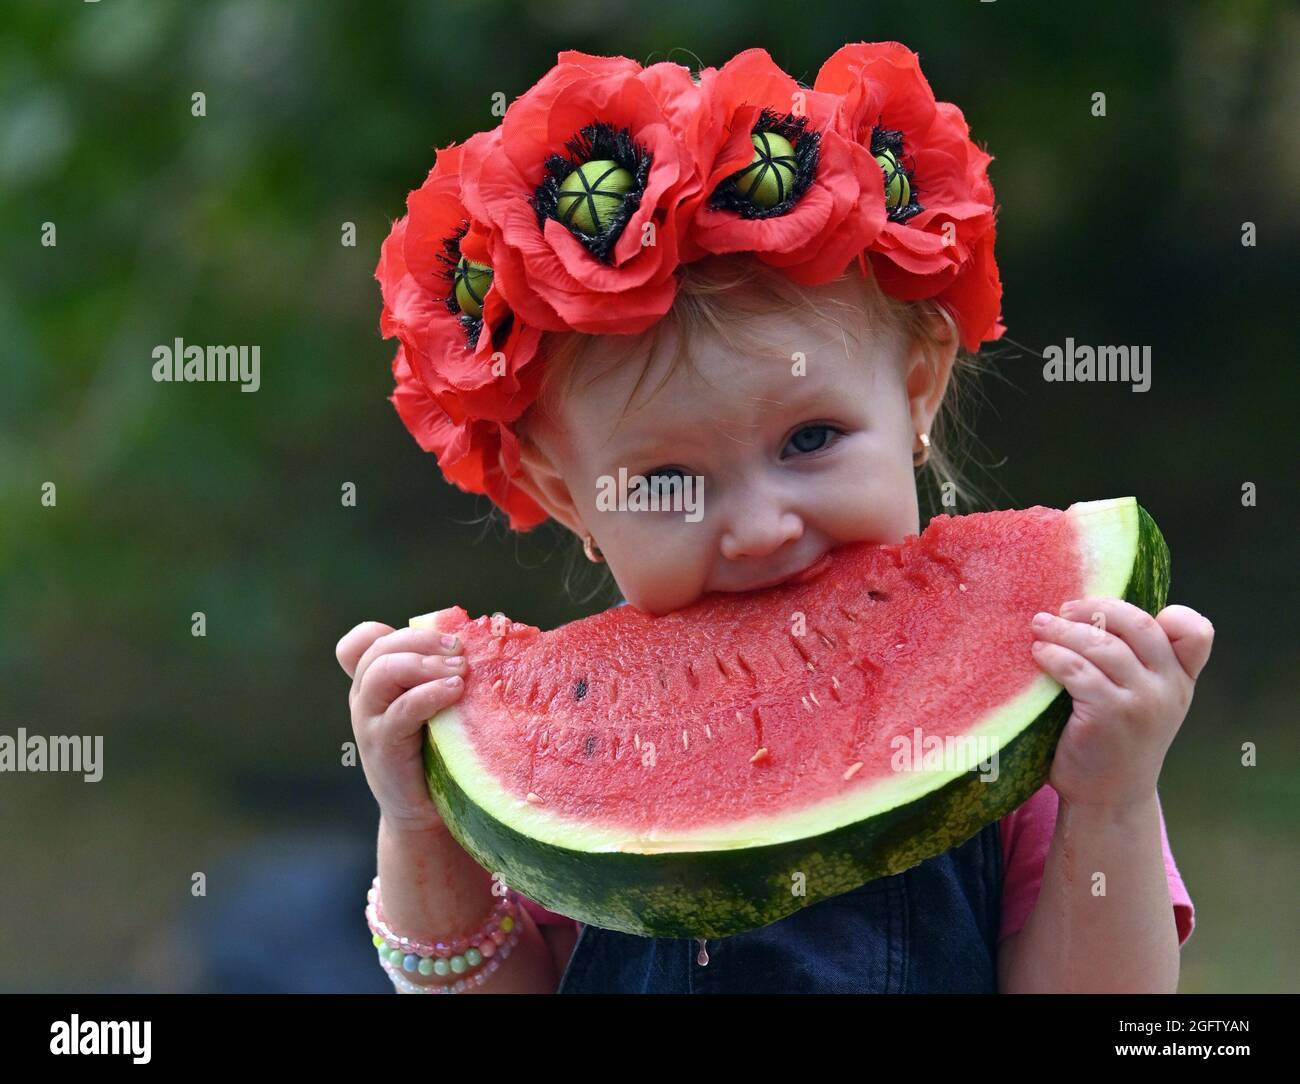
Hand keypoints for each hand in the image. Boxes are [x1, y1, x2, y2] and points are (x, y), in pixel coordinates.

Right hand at [336, 614, 468, 832]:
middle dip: (423, 641)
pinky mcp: (381, 747)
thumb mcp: (431, 708)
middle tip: (461, 650)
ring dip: (425, 662)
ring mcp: (367, 722)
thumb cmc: (436, 752)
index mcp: (373, 684)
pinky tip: (456, 690)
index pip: (362, 641)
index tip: (441, 640)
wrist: (423, 814)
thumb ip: (437, 678)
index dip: (397, 633)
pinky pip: (401, 709)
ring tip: (462, 670)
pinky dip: (430, 693)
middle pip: (379, 648)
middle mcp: (364, 698)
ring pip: (382, 672)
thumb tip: (480, 640)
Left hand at [1029, 598, 1213, 809]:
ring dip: (1064, 630)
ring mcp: (1142, 702)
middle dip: (1097, 608)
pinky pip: (1077, 670)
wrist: (1110, 797)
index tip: (1123, 613)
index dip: (1172, 614)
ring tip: (1040, 626)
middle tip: (1064, 609)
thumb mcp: (1143, 703)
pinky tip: (1039, 654)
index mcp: (1180, 679)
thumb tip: (1088, 611)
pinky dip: (1054, 655)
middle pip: (1139, 625)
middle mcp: (1168, 689)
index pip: (1195, 634)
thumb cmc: (1116, 740)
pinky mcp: (1109, 715)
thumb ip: (1137, 665)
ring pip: (1102, 645)